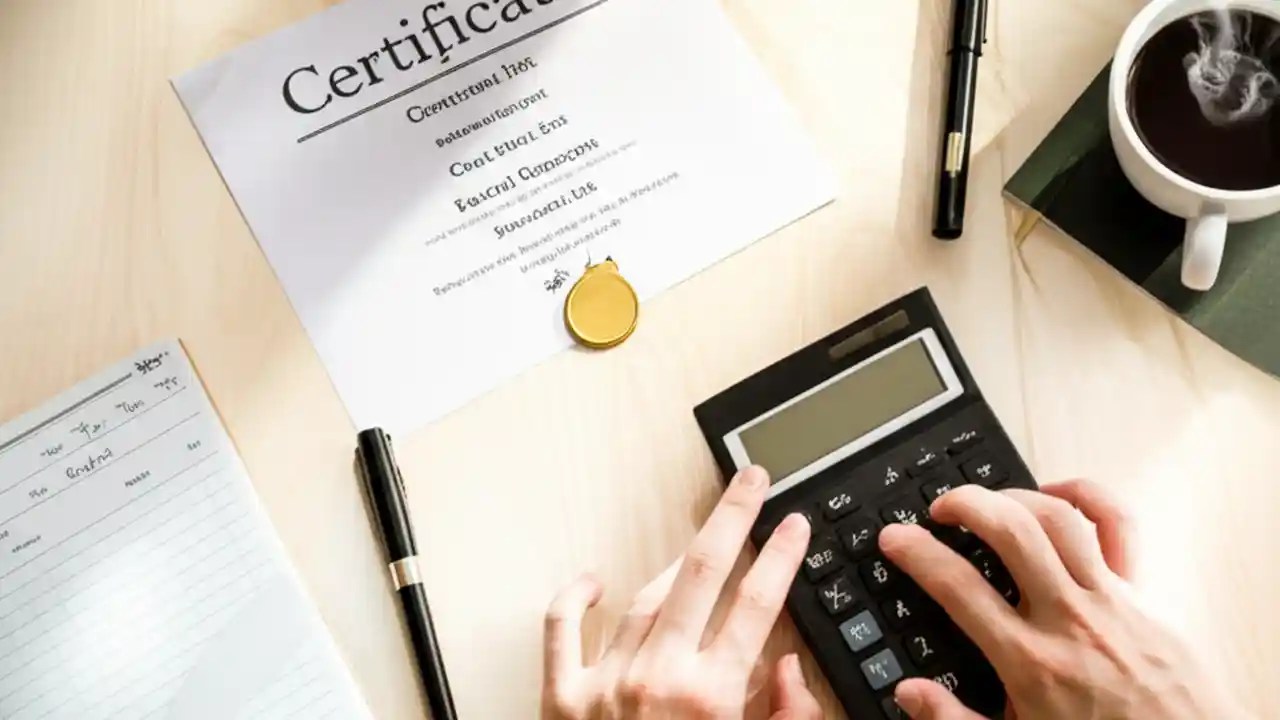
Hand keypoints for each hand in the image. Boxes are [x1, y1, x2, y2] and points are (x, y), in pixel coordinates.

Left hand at [541, 466, 822, 718]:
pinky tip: (594, 579)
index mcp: (712, 699)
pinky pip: (562, 628)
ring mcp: (606, 683)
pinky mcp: (561, 697)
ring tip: (699, 544)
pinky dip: (576, 598)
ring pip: (646, 595)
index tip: (794, 525)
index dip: (782, 556)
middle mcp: (658, 679)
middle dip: (733, 518)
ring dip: (675, 564)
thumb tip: (787, 670)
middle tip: (749, 481)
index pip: (758, 604)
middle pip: (703, 573)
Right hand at [880, 480, 1251, 719]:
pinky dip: (1087, 496)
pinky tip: (1056, 492)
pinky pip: (1120, 525)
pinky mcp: (1145, 592)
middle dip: (966, 504)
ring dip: (1015, 496)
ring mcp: (1110, 600)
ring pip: (1058, 518)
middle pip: (1011, 532)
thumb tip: (909, 693)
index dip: (916, 554)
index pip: (958, 588)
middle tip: (940, 507)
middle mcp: (1069, 620)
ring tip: (988, 500)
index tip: (895, 539)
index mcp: (1031, 662)